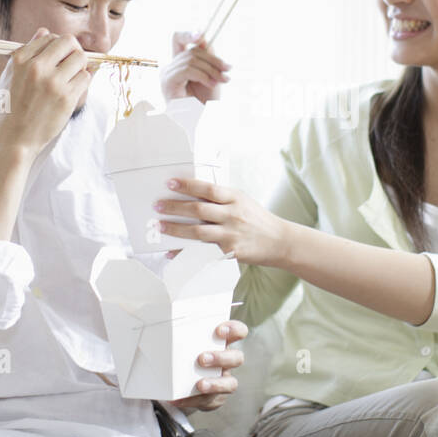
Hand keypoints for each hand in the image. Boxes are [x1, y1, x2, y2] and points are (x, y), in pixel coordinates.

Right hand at [0, 28, 96, 155]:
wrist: (14, 137)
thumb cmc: (11, 105)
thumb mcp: (10, 74)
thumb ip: (27, 51)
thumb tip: (45, 31)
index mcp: (20, 59)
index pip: (49, 36)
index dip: (57, 45)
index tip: (58, 56)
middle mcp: (37, 67)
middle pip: (69, 42)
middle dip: (73, 50)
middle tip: (71, 62)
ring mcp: (53, 83)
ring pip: (81, 59)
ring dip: (80, 66)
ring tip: (71, 77)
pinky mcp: (66, 98)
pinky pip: (86, 78)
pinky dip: (83, 81)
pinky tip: (73, 88)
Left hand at [153, 177, 289, 267]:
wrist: (280, 241)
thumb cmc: (258, 220)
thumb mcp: (243, 201)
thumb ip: (221, 199)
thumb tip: (192, 196)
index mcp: (235, 198)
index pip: (208, 189)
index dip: (188, 185)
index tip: (169, 183)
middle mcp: (233, 215)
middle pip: (198, 210)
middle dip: (174, 207)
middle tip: (157, 206)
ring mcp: (231, 235)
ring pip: (198, 232)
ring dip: (176, 229)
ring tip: (160, 226)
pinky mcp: (230, 252)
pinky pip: (203, 252)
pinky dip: (186, 253)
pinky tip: (172, 253)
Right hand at [160, 30, 230, 103]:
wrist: (202, 123)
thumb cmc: (206, 101)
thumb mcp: (210, 72)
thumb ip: (206, 54)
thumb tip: (203, 35)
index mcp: (179, 63)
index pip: (177, 38)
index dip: (188, 33)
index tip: (202, 33)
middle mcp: (169, 67)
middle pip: (191, 50)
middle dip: (213, 59)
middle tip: (228, 70)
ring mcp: (166, 75)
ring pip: (191, 59)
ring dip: (211, 70)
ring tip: (222, 80)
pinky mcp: (167, 83)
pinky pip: (186, 70)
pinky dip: (203, 75)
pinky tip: (212, 84)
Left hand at [169, 320, 248, 411]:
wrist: (179, 381)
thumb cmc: (181, 354)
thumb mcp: (179, 342)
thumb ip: (171, 333)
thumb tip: (144, 323)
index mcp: (221, 343)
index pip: (238, 331)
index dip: (233, 330)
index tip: (219, 330)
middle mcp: (226, 361)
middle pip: (237, 357)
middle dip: (221, 358)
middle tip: (202, 358)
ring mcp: (223, 381)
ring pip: (231, 384)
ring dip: (215, 384)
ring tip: (200, 384)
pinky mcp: (215, 399)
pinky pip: (209, 401)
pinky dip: (192, 401)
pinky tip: (178, 399)